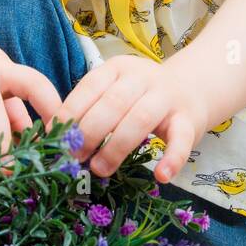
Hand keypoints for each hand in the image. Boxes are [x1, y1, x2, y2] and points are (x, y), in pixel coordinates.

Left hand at [55, 53, 209, 182]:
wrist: (192, 88)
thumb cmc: (140, 96)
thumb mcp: (114, 91)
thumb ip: (90, 107)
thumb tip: (54, 134)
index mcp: (118, 69)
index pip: (89, 87)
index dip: (70, 112)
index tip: (53, 137)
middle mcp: (142, 78)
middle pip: (112, 103)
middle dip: (88, 132)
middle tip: (73, 159)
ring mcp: (167, 98)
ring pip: (139, 120)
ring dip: (116, 147)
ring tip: (99, 169)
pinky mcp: (189, 120)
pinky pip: (181, 140)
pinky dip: (172, 158)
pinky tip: (161, 176)